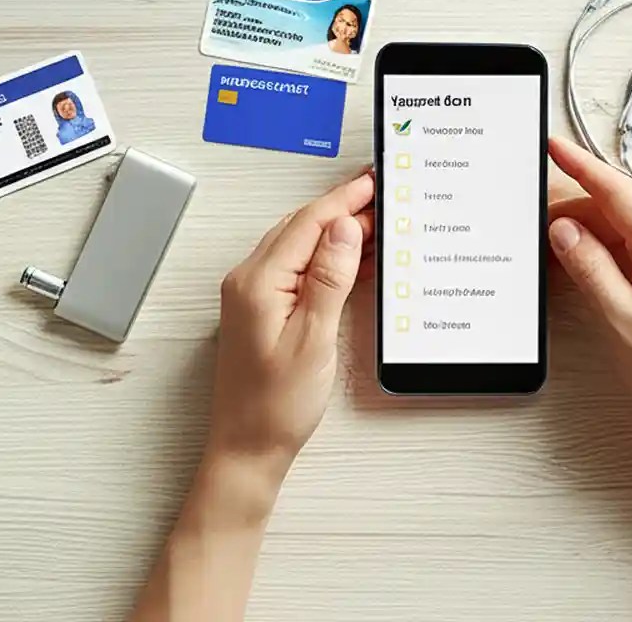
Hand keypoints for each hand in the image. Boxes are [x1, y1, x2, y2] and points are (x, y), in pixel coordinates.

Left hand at [210, 171, 373, 471]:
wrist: (248, 448)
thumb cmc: (276, 406)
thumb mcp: (314, 339)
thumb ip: (330, 279)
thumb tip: (344, 229)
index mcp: (258, 282)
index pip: (307, 224)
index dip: (344, 200)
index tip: (374, 184)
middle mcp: (248, 281)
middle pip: (301, 228)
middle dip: (343, 210)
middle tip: (384, 199)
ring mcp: (251, 294)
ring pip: (299, 246)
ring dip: (335, 233)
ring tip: (376, 224)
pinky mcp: (260, 309)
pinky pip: (295, 267)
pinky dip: (325, 257)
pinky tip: (349, 259)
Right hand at [546, 137, 631, 450]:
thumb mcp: (621, 319)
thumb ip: (590, 268)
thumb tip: (563, 230)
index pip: (617, 193)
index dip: (582, 166)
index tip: (553, 147)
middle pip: (613, 210)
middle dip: (569, 209)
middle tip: (529, 220)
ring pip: (615, 232)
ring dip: (579, 235)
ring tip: (543, 250)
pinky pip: (623, 254)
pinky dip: (593, 256)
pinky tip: (570, 267)